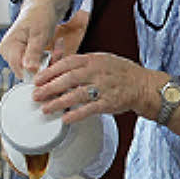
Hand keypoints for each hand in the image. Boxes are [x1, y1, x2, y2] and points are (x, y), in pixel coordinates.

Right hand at [0, 0, 71, 76]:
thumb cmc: (40, 16)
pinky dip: (49, 58)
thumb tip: (29, 69)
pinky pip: (37, 64)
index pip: (21, 71)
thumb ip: (33, 53)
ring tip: (58, 47)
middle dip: (46, 65)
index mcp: (8, 47)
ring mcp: (15, 54)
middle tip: (59, 51)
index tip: (54, 61)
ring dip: (50, 61)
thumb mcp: (39, 34)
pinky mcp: (23, 54)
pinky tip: (56, 47)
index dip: (39, 71)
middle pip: (27, 71)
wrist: (43, 6)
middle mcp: (8, 53)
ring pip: (34, 69)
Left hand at [30, 52, 146, 123]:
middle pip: (68, 79)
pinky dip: (76, 114)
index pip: (67, 64)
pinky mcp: (109, 103)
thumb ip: (82, 62)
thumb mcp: (102, 59)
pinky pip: (90, 109)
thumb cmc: (121, 73)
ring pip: (76, 95)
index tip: (37, 80)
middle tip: (36, 95)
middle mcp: (98, 73)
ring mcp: (104, 88)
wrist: (143, 85)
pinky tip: (65, 119)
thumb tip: (58, 62)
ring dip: (58, 103)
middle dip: (49, 88)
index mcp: (94, 60)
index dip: (50, 72)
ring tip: (46, 108)